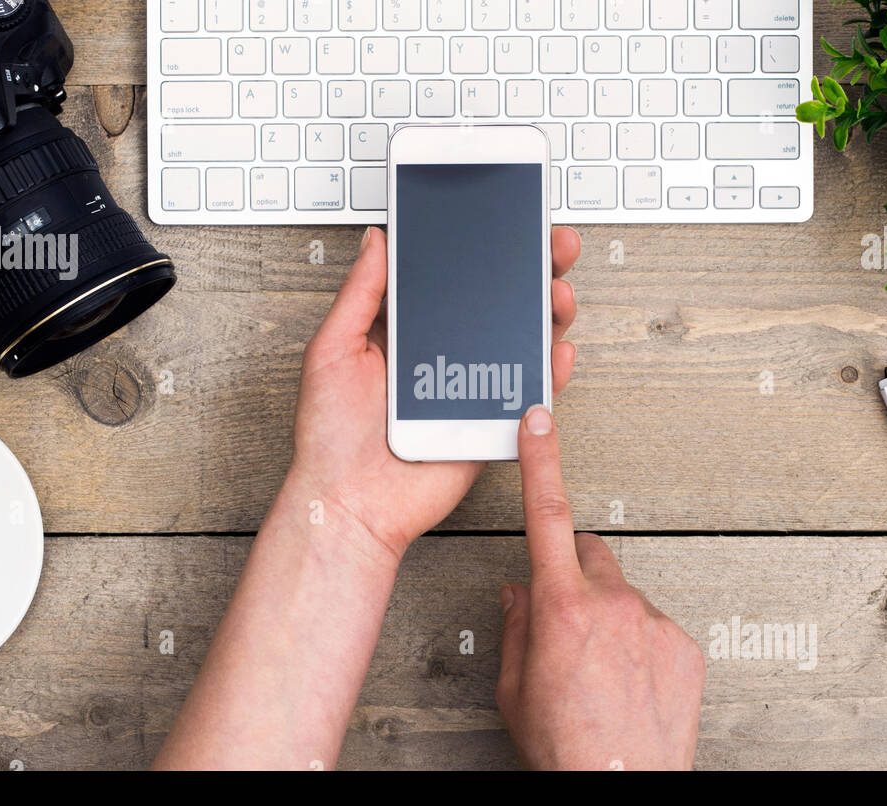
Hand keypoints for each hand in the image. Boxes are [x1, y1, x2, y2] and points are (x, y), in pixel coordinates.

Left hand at [289, 226, 580, 559]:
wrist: (350, 503)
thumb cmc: (330, 437)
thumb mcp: (331, 350)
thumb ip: (360, 293)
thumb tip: (377, 239)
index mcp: (403, 330)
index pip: (449, 277)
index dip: (478, 248)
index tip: (501, 221)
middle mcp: (441, 354)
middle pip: (495, 302)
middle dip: (530, 269)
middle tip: (550, 245)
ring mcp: (470, 386)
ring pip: (519, 340)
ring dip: (546, 310)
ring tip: (556, 291)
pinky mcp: (489, 421)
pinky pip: (528, 391)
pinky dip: (549, 369)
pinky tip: (556, 347)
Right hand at [496, 406, 705, 769]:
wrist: (620, 789)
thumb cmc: (565, 749)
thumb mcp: (514, 688)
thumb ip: (516, 627)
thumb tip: (521, 594)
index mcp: (561, 608)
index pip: (545, 515)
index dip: (542, 460)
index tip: (539, 419)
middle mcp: (612, 605)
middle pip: (589, 553)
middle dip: (573, 572)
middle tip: (565, 617)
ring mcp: (654, 622)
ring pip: (623, 596)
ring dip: (609, 617)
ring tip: (601, 671)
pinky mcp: (685, 645)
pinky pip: (655, 625)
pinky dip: (640, 643)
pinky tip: (629, 683)